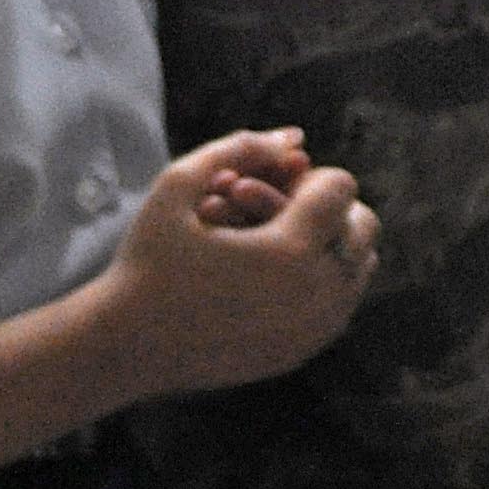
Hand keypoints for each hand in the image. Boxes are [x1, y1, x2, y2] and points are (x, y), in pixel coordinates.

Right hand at [78, 131, 378, 404]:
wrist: (124, 347)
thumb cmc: (144, 261)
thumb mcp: (176, 187)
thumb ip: (239, 148)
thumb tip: (296, 136)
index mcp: (289, 250)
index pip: (342, 188)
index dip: (307, 177)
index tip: (269, 186)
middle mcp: (316, 294)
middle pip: (364, 226)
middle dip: (328, 209)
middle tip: (276, 210)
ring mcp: (314, 328)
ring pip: (361, 267)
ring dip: (330, 245)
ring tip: (274, 239)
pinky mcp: (304, 351)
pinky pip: (341, 304)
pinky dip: (322, 282)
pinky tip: (273, 274)